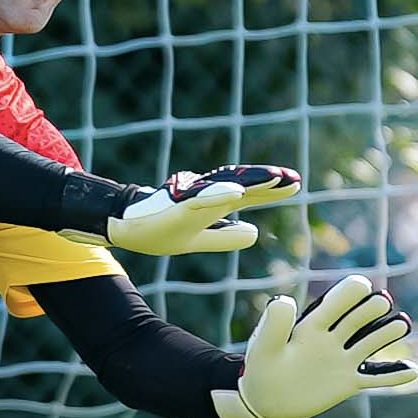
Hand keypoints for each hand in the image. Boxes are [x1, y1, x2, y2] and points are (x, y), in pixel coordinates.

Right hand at [105, 163, 300, 255]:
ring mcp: (191, 199)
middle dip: (268, 182)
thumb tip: (255, 234)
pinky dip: (218, 194)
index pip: (248, 193)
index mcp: (211, 203)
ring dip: (250, 183)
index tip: (295, 183)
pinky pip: (199, 199)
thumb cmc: (159, 229)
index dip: (271, 189)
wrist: (122, 225)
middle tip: (294, 177)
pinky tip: (237, 193)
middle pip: (242, 185)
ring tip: (274, 179)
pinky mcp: (176, 206)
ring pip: (225, 187)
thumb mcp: (198, 239)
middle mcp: (205, 196)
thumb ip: (225, 237)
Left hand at [213, 274, 417, 417]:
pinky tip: (413, 371)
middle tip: (382, 302)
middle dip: (371, 308)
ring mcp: (341, 360)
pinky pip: (374, 377)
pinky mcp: (347, 382)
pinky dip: (393, 376)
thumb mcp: (263, 345)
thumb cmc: (260, 368)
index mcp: (312, 325)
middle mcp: (331, 339)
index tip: (362, 285)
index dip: (348, 291)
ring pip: (371, 343)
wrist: (264, 399)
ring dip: (387, 334)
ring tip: (402, 325)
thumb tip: (284, 300)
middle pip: (358, 318)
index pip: (335, 303)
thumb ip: (273, 323)